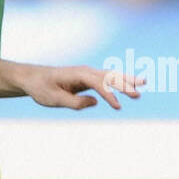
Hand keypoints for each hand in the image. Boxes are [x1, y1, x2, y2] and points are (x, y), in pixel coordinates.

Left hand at [20, 66, 143, 110]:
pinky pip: (107, 80)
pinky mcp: (88, 79)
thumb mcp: (54, 99)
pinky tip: (131, 85)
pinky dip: (119, 82)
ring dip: (127, 80)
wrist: (33, 78)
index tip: (118, 106)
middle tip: (138, 94)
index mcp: (78, 74)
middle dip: (124, 85)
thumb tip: (94, 102)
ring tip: (144, 82)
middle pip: (109, 76)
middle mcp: (85, 71)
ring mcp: (88, 74)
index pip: (98, 84)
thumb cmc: (42, 88)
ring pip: (111, 75)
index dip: (109, 95)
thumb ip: (74, 102)